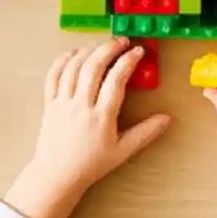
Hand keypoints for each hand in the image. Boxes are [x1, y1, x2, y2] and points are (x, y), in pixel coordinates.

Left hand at [3, 39, 171, 217]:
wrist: (57, 176)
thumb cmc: (90, 165)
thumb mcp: (122, 151)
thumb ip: (145, 133)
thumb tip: (167, 119)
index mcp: (101, 117)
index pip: (116, 80)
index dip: (128, 62)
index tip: (138, 52)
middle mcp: (81, 106)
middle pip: (94, 67)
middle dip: (109, 48)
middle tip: (122, 41)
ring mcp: (63, 103)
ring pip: (74, 68)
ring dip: (88, 51)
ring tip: (101, 45)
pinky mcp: (49, 104)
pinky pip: (53, 76)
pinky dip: (63, 60)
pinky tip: (74, 53)